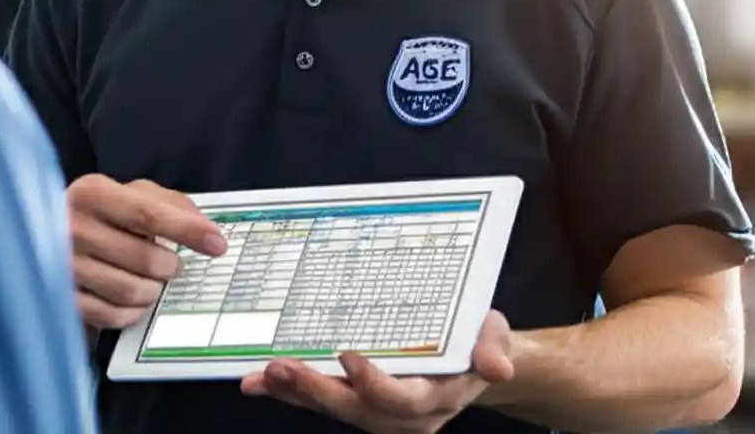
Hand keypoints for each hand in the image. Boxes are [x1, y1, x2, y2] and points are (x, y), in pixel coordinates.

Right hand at [68, 175, 226, 328]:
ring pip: (131, 291)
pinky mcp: (62, 298)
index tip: (217, 244)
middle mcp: (71, 227)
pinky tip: (133, 299)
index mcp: (92, 193)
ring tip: (151, 280)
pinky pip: (112, 315)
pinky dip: (132, 311)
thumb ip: (171, 204)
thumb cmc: (103, 214)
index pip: (148, 214)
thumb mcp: (133, 195)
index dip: (187, 231)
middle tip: (171, 264)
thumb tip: (206, 228)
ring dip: (153, 290)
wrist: (49, 235)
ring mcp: (62, 265)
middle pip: (144, 258)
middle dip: (170, 265)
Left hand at [240, 310, 515, 433]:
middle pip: (356, 410)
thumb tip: (498, 367)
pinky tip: (256, 382)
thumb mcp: (494, 340)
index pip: (401, 401)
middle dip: (318, 391)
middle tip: (283, 368)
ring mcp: (375, 412)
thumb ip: (494, 351)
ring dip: (295, 393)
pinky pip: (320, 401)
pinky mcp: (355, 402)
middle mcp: (400, 415)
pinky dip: (289, 392)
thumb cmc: (480, 343)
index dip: (375, 384)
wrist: (472, 360)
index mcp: (434, 400)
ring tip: (262, 375)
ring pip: (332, 408)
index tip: (350, 357)